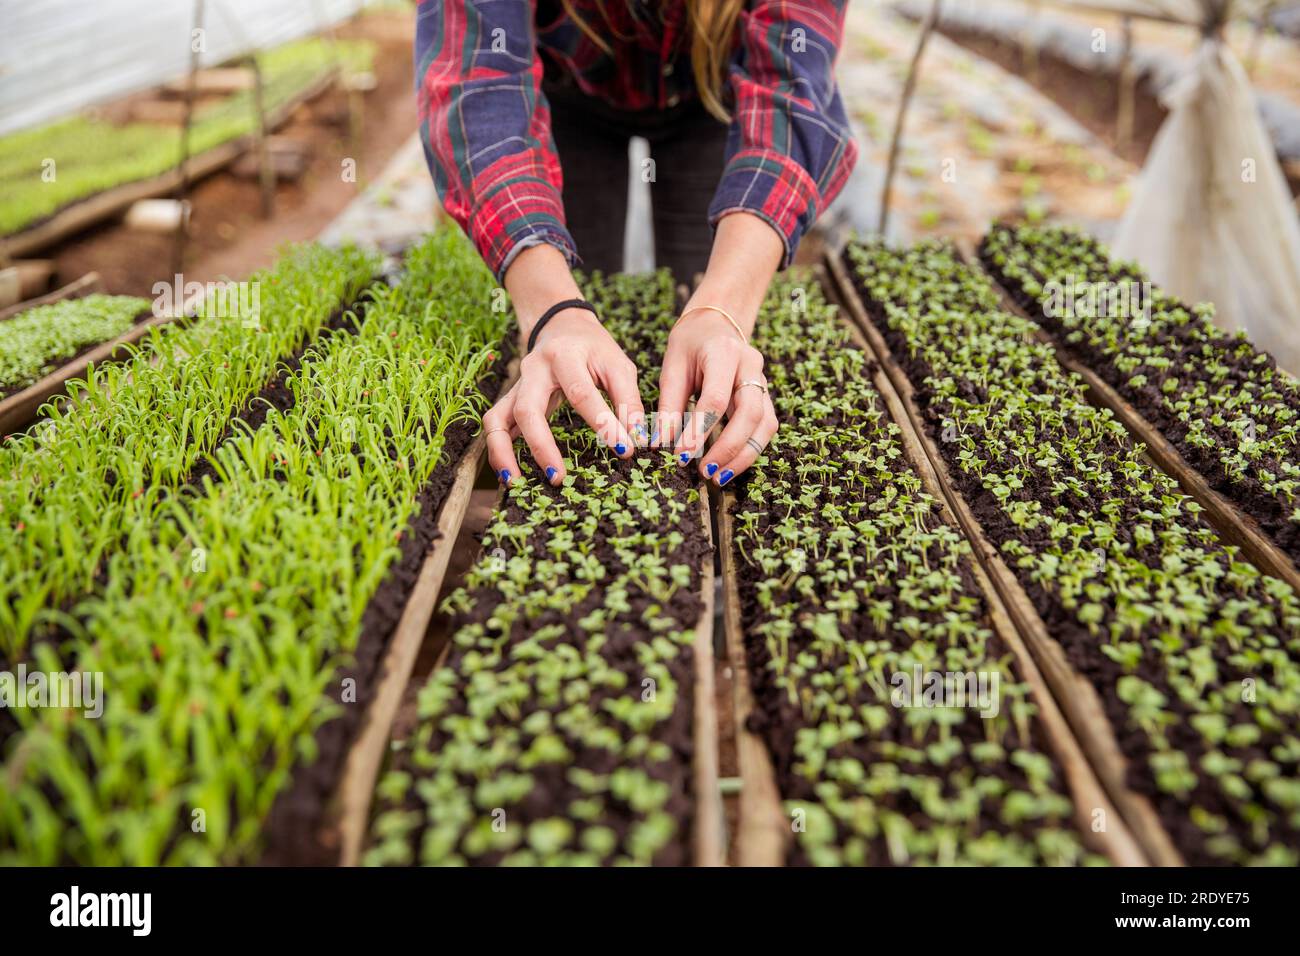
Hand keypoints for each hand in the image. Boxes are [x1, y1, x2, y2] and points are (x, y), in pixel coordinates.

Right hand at [484, 307, 644, 485]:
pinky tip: (511, 474)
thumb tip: (637, 439)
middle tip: (559, 477)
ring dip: (503, 452)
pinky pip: (495, 425)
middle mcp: (533, 370)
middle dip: (541, 445)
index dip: (603, 423)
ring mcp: (517, 384)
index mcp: (565, 356)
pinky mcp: (510, 398)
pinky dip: (497, 450)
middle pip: (527, 409)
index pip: (581, 393)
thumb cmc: (594, 348)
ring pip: (497, 418)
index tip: (624, 450)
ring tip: (516, 482)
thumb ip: (628, 400)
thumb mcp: (618, 364)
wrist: (562, 326)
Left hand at [655, 308, 777, 486]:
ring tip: (719, 477)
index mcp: (724, 353)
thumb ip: (668, 405)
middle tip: (706, 472)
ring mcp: (763, 381)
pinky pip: (765, 427)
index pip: (715, 398)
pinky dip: (750, 450)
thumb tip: (660, 444)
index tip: (682, 456)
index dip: (699, 431)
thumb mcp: (672, 366)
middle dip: (729, 447)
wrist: (716, 323)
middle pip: (750, 413)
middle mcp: (751, 366)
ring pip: (765, 424)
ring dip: (745, 455)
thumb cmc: (690, 344)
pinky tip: (731, 466)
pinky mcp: (765, 396)